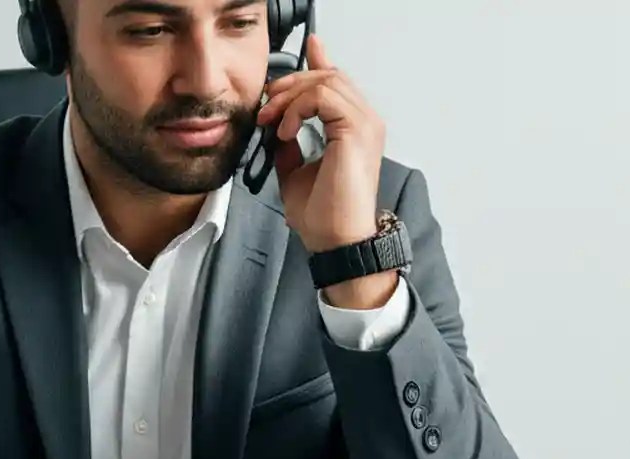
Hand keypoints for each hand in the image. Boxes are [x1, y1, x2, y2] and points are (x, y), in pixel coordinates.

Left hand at [255, 34, 385, 253]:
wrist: (336, 241)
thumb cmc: (323, 216)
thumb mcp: (294, 173)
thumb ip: (289, 146)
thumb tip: (276, 129)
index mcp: (354, 129)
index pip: (338, 83)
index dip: (320, 62)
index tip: (307, 47)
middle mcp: (365, 121)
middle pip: (328, 76)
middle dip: (289, 86)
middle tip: (265, 108)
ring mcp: (365, 124)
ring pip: (325, 82)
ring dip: (290, 97)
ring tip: (271, 122)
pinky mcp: (357, 131)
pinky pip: (323, 97)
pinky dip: (297, 108)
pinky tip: (284, 131)